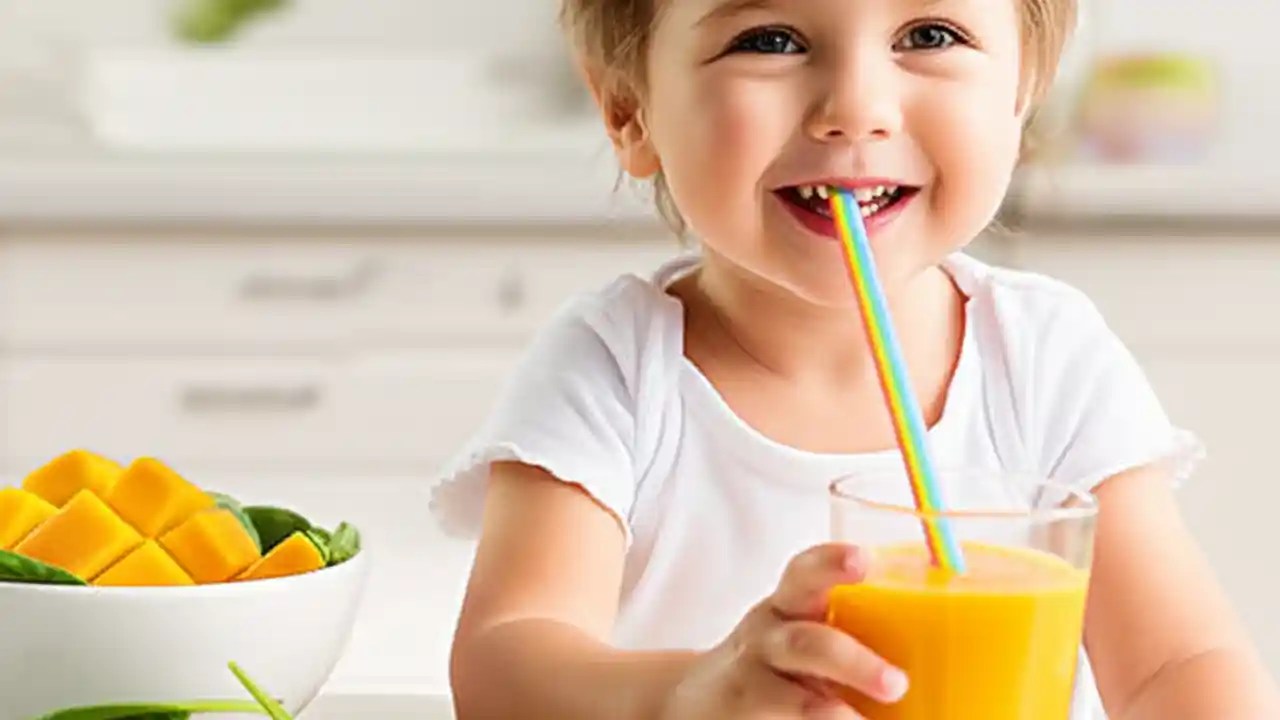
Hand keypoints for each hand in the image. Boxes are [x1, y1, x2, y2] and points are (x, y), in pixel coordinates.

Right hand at [661, 544, 907, 718]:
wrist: (699, 698)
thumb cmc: (781, 661)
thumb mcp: (809, 630)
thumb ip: (866, 630)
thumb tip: (974, 668)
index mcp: (791, 607)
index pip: (805, 574)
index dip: (831, 564)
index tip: (864, 560)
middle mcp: (768, 642)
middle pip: (804, 643)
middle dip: (851, 661)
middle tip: (896, 683)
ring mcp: (755, 686)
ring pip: (790, 700)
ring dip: (830, 717)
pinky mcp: (748, 719)